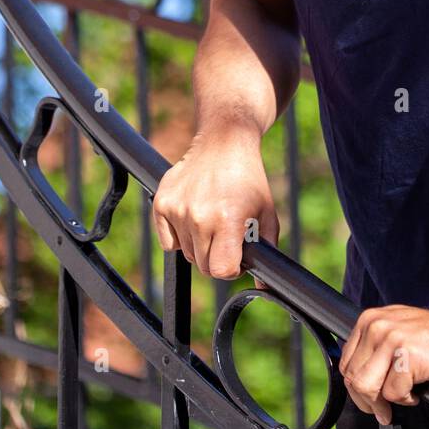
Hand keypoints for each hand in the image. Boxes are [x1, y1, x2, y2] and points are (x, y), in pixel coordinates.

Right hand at [152, 127, 279, 284]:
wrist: (224, 142)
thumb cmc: (249, 179)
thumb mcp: (267, 213)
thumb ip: (267, 251)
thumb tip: (264, 287)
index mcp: (228, 219)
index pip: (221, 270)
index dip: (232, 268)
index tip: (237, 257)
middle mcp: (199, 216)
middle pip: (203, 266)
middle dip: (217, 258)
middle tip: (227, 237)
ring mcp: (178, 209)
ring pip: (186, 254)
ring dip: (199, 246)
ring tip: (212, 219)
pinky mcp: (162, 203)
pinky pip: (168, 242)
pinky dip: (179, 237)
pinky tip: (194, 216)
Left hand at [338, 301, 428, 425]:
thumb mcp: (398, 330)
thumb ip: (375, 348)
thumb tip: (359, 384)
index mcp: (370, 320)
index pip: (346, 364)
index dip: (358, 389)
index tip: (373, 399)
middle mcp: (376, 327)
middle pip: (353, 379)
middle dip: (369, 401)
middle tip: (385, 410)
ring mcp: (391, 340)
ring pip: (366, 388)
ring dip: (383, 402)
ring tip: (403, 396)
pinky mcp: (407, 356)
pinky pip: (393, 394)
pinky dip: (406, 399)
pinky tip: (418, 389)